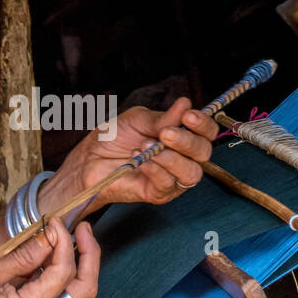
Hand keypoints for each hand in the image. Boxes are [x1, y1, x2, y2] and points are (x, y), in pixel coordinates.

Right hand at [0, 217, 99, 297]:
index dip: (63, 241)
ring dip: (77, 267)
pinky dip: (60, 278)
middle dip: (89, 257)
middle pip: (84, 290)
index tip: (54, 221)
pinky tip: (50, 257)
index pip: (63, 271)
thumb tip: (50, 234)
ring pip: (74, 297)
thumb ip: (24, 255)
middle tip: (83, 230)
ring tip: (66, 239)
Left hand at [47, 97, 218, 215]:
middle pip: (204, 152)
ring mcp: (173, 178)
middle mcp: (183, 158)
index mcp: (182, 136)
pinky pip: (168, 183)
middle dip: (187, 141)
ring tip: (146, 146)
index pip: (207, 132)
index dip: (203, 124)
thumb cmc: (114, 138)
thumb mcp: (138, 120)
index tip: (188, 116)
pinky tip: (139, 159)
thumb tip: (186, 103)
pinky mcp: (159, 193)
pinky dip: (155, 168)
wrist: (90, 159)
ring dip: (171, 157)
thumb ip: (163, 117)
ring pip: (192, 172)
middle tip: (165, 133)